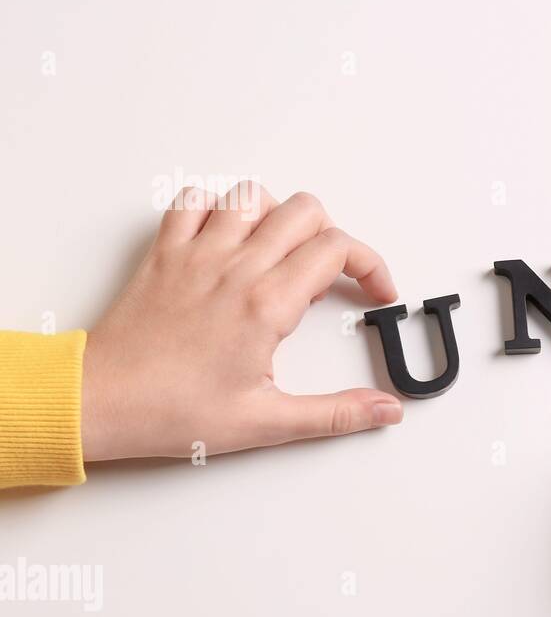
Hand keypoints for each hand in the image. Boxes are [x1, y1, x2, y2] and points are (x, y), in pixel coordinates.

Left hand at [81, 183, 402, 460]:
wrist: (98, 401)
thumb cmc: (170, 412)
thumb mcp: (267, 422)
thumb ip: (336, 413)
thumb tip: (385, 410)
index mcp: (265, 304)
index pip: (337, 250)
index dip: (370, 266)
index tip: (375, 292)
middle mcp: (234, 268)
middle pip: (304, 211)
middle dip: (332, 237)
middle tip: (331, 275)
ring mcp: (196, 253)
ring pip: (252, 195)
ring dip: (278, 215)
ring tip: (283, 253)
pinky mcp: (164, 253)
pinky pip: (193, 200)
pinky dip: (218, 208)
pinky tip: (228, 238)